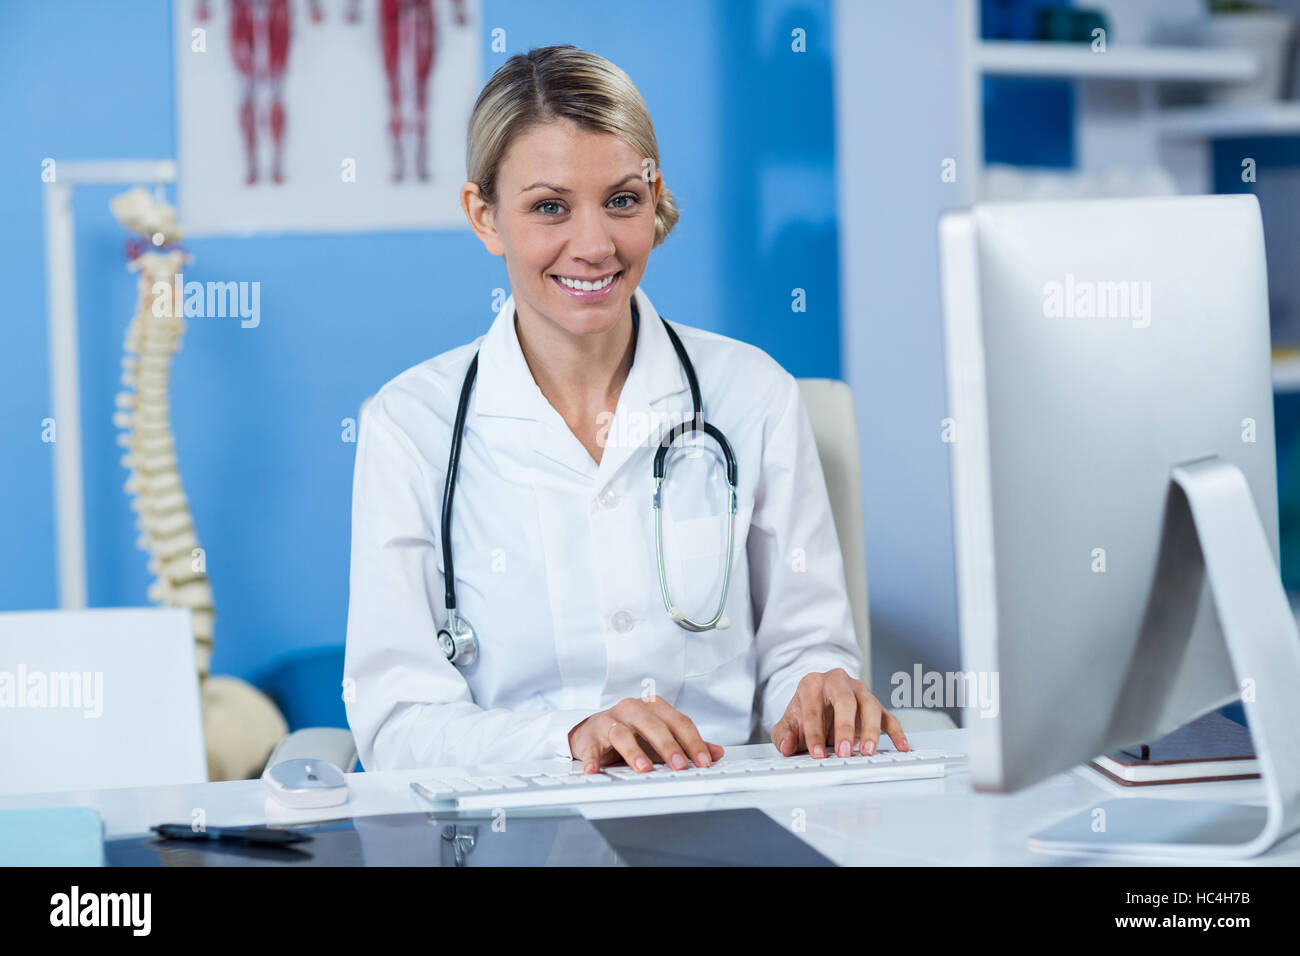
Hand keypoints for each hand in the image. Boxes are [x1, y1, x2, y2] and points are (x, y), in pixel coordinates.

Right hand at [568, 696, 724, 774]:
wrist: (592, 731)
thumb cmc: (632, 734)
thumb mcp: (661, 738)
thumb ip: (688, 745)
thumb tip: (717, 753)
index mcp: (653, 708)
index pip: (679, 721)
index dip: (693, 742)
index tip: (704, 762)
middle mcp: (632, 709)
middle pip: (653, 725)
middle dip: (669, 746)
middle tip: (680, 766)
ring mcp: (609, 721)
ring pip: (623, 733)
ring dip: (634, 752)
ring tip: (644, 769)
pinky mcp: (589, 736)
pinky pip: (591, 748)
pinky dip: (592, 760)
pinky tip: (594, 771)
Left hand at [771, 668, 907, 758]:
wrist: (819, 703)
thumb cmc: (804, 714)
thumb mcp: (788, 724)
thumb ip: (783, 735)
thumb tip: (786, 746)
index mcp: (812, 684)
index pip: (813, 708)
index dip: (813, 732)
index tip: (816, 754)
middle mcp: (837, 682)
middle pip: (845, 700)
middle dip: (844, 727)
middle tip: (844, 752)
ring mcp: (859, 692)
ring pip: (870, 705)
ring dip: (870, 730)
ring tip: (867, 752)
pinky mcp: (875, 705)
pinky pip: (888, 717)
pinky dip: (896, 732)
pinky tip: (901, 746)